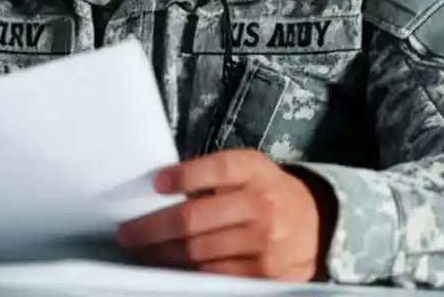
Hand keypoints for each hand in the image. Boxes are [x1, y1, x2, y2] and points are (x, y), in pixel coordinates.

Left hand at [115, 148, 334, 280]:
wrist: (317, 224)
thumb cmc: (269, 193)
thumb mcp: (249, 171)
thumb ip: (214, 177)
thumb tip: (161, 191)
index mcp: (255, 170)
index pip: (217, 168)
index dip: (183, 177)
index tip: (156, 183)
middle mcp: (262, 204)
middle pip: (194, 218)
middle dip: (152, 228)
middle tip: (126, 234)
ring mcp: (265, 242)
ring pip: (198, 252)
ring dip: (162, 254)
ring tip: (141, 252)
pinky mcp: (265, 273)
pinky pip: (214, 274)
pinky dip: (187, 271)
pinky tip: (170, 266)